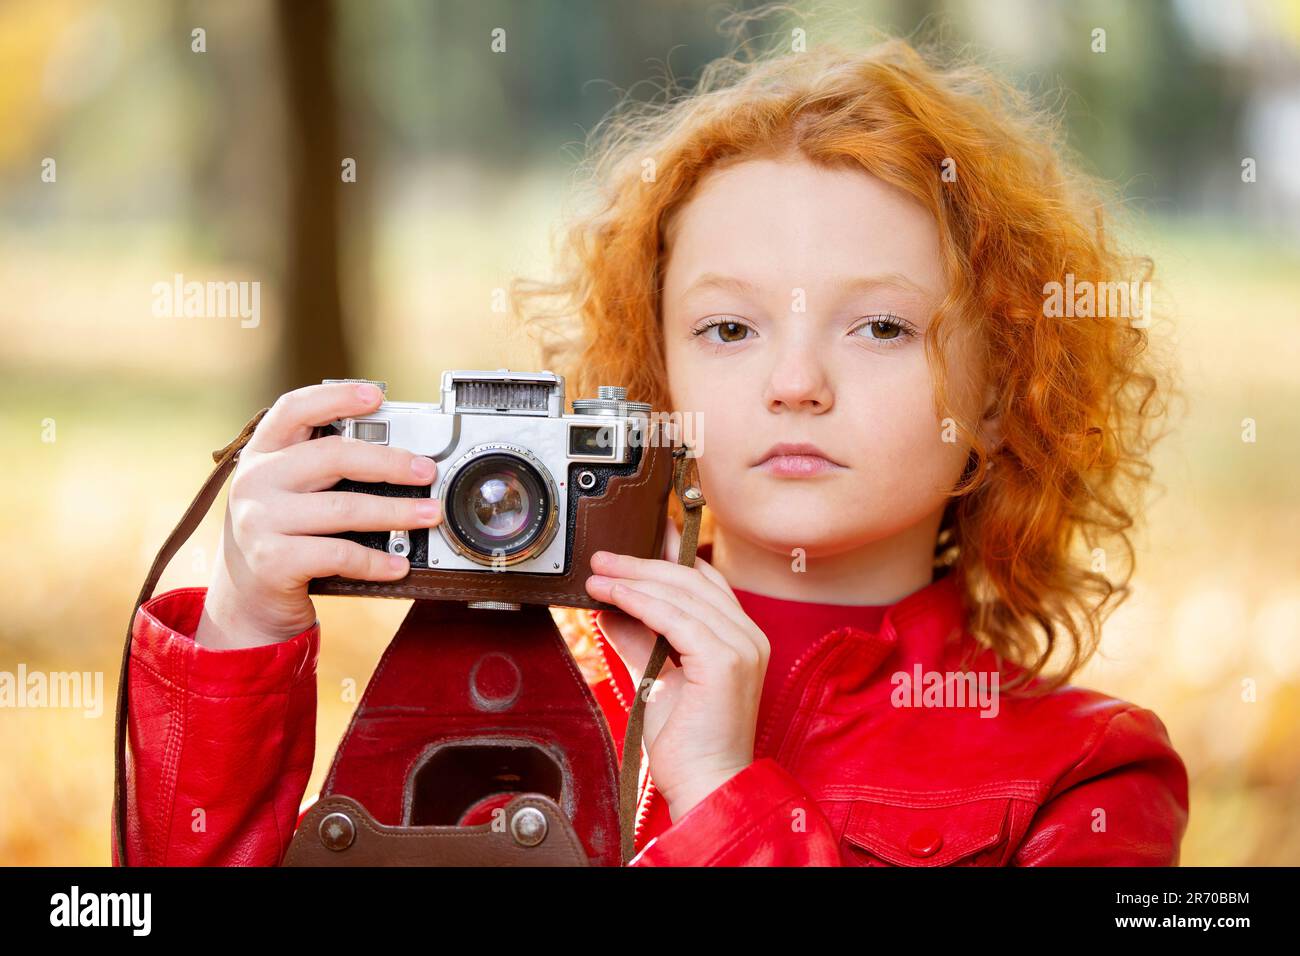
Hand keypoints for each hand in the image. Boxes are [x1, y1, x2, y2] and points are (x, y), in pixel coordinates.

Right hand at [196, 381, 444, 648]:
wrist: (247, 598)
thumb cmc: (281, 534)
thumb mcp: (289, 491)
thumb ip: (323, 468)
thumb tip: (399, 457)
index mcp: (262, 453)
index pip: (294, 409)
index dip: (336, 396)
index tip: (376, 396)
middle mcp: (256, 481)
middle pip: (332, 456)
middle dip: (389, 462)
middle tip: (426, 471)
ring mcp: (260, 521)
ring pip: (343, 508)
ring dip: (396, 512)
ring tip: (429, 514)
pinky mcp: (272, 561)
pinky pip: (338, 554)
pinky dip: (375, 560)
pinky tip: (398, 564)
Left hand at [584, 521, 768, 819]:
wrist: (705, 786)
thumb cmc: (686, 743)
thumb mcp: (658, 679)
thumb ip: (640, 641)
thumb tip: (610, 611)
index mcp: (740, 638)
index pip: (705, 581)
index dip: (670, 556)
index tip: (635, 540)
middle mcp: (749, 636)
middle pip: (692, 579)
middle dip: (643, 562)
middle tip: (603, 558)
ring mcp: (741, 646)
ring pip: (681, 593)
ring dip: (632, 579)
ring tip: (597, 576)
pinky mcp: (725, 660)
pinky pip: (674, 617)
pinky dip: (638, 601)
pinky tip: (610, 596)